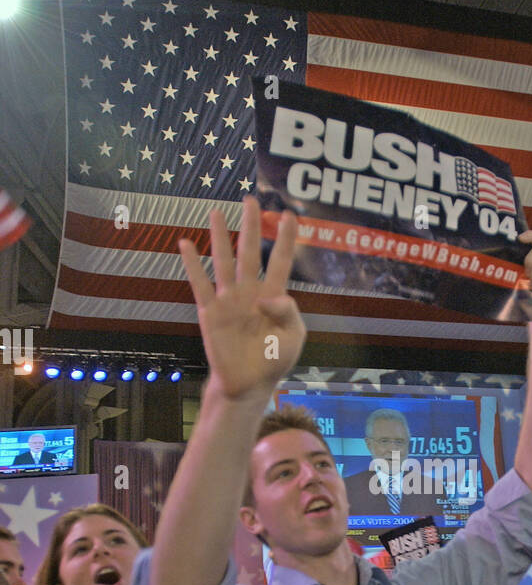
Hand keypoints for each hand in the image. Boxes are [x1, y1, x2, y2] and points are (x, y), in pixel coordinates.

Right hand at [179, 196, 305, 399]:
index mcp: (274, 297)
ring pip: (224, 261)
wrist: (248, 384)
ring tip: (217, 211)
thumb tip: (269, 296)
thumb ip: (289, 313)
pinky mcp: (210, 311)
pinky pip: (200, 283)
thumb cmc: (273, 361)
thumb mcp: (293, 338)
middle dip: (251, 226)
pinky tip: (186, 244)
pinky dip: (192, 264)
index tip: (290, 215)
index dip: (286, 239)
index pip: (281, 261)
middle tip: (251, 199)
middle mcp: (250, 292)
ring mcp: (229, 300)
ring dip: (220, 237)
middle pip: (250, 252)